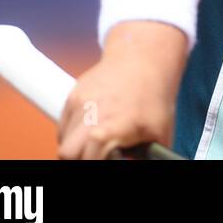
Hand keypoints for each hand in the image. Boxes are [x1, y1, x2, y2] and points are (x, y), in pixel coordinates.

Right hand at [56, 21, 188, 159]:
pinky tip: (90, 131)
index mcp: (114, 128)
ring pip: (64, 141)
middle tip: (95, 158)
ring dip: (76, 147)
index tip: (104, 160)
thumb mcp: (160, 131)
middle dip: (80, 160)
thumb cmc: (154, 96)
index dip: (94, 163)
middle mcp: (92, 117)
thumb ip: (148, 156)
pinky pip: (63, 126)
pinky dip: (72, 134)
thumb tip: (142, 162)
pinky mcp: (73, 96)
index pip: (89, 159)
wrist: (144, 59)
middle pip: (68, 154)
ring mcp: (80, 105)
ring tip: (94, 145)